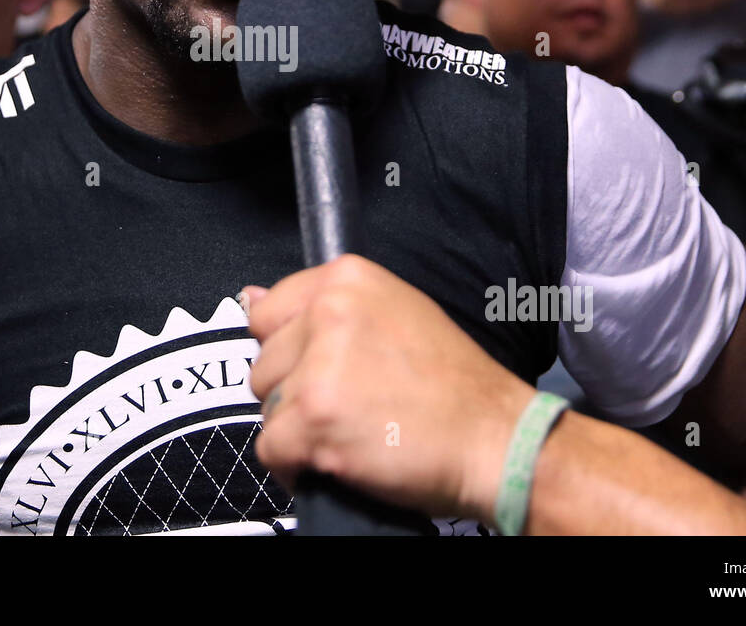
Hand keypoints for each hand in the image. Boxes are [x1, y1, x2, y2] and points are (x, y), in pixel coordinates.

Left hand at [244, 255, 535, 522]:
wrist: (495, 440)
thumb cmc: (455, 386)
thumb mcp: (397, 312)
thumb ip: (324, 305)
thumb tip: (250, 298)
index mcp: (346, 279)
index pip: (267, 312)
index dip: (289, 350)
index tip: (315, 368)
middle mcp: (329, 312)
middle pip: (265, 362)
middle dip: (294, 392)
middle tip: (346, 406)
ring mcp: (320, 365)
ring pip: (266, 405)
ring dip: (296, 427)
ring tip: (347, 431)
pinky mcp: (315, 417)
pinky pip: (270, 448)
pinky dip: (295, 465)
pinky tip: (333, 461)